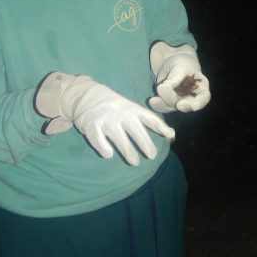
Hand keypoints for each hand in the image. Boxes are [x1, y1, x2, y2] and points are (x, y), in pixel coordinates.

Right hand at [35, 72, 174, 165]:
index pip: (149, 118)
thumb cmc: (113, 106)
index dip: (161, 127)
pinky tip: (109, 154)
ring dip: (128, 152)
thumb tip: (171, 134)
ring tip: (135, 162)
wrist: (85, 94)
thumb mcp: (129, 107)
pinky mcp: (91, 127)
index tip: (170, 135)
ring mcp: (106, 120)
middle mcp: (121, 114)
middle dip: (145, 144)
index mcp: (132, 109)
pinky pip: (99, 141)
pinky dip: (104, 149)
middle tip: (152, 155)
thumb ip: (146, 120)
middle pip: (136, 131)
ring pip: (120, 138)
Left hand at [148, 42, 210, 112]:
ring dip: (163, 104)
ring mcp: (179, 99)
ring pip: (173, 107)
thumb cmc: (182, 62)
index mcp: (200, 87)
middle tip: (166, 99)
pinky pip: (164, 106)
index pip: (203, 98)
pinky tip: (152, 100)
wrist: (170, 59)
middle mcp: (191, 96)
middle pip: (186, 105)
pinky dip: (157, 104)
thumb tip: (163, 89)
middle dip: (176, 103)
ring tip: (153, 100)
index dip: (198, 104)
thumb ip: (175, 80)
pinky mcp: (168, 100)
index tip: (189, 105)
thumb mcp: (181, 68)